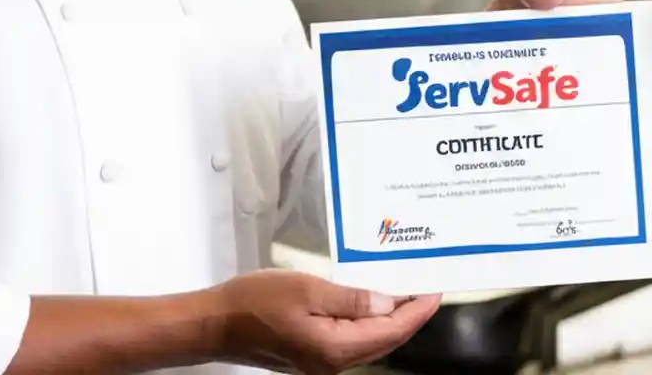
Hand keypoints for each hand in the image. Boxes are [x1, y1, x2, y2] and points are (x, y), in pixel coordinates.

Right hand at [211, 270, 440, 374]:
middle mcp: (335, 363)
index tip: (436, 290)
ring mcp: (322, 363)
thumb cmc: (256, 302)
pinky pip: (351, 341)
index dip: (417, 311)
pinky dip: (367, 323)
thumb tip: (388, 303)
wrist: (216, 324)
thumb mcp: (307, 290)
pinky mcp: (311, 356)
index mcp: (336, 348)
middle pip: (384, 341)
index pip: (391, 331)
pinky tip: (369, 304)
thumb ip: (351, 298)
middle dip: (409, 316)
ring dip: (389, 320)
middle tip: (426, 288)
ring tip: (404, 292)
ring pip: (369, 343)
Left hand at [487, 0, 651, 111]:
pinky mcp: (576, 114)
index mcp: (577, 27)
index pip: (619, 20)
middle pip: (633, 51)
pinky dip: (637, 111)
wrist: (464, 82)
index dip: (650, 16)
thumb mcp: (502, 9)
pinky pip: (611, 112)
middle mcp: (587, 56)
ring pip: (628, 82)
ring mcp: (584, 87)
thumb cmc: (485, 42)